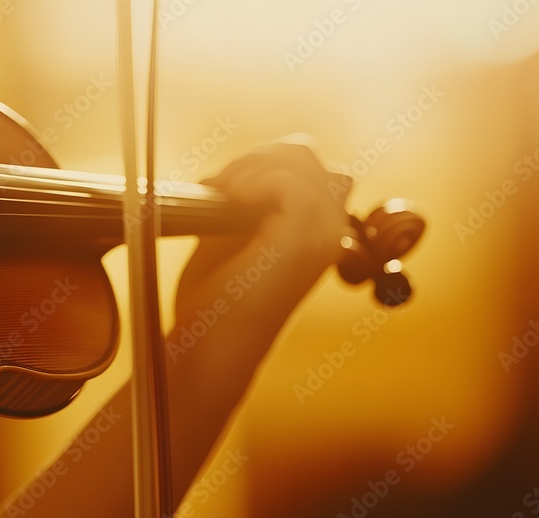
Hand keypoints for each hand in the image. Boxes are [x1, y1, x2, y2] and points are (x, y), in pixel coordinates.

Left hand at [172, 136, 350, 374]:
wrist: (208, 344)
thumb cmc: (214, 298)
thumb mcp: (229, 234)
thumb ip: (245, 197)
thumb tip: (241, 164)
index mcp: (318, 229)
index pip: (307, 161)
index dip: (262, 160)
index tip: (221, 185)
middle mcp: (330, 232)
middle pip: (306, 152)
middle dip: (255, 157)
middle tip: (218, 187)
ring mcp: (323, 237)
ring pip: (300, 159)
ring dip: (249, 167)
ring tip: (220, 193)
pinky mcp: (304, 244)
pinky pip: (293, 182)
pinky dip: (255, 180)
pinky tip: (231, 198)